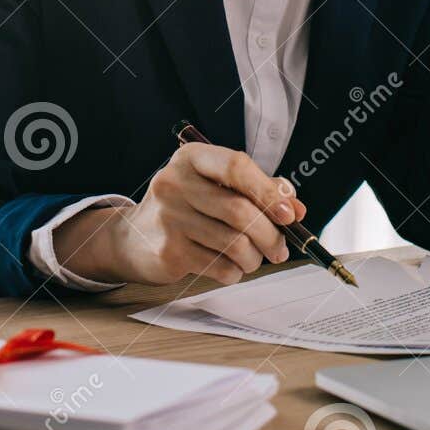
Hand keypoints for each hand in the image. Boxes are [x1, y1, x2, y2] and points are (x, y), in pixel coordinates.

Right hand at [51, 143, 303, 286]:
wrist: (134, 238)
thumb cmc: (186, 208)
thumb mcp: (215, 187)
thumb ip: (257, 191)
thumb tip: (295, 208)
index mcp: (191, 158)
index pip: (236, 166)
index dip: (268, 191)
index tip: (289, 214)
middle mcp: (175, 182)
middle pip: (240, 211)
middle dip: (270, 234)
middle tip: (280, 249)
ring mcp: (169, 218)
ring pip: (234, 242)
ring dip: (254, 257)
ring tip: (254, 259)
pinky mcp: (168, 251)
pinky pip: (220, 266)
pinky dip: (236, 271)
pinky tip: (231, 267)